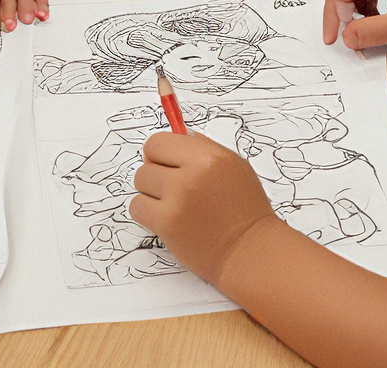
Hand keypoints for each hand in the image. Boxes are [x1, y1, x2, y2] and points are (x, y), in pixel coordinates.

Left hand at [130, 132, 277, 287]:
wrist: (249, 251)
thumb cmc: (245, 210)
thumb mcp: (234, 167)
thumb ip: (204, 148)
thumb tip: (179, 135)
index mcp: (209, 156)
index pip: (159, 141)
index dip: (161, 153)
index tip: (168, 164)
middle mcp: (193, 173)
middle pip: (146, 162)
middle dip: (156, 174)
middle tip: (174, 188)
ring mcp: (178, 199)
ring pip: (140, 183)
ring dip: (151, 193)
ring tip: (174, 204)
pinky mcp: (167, 223)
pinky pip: (137, 207)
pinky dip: (147, 213)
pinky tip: (168, 218)